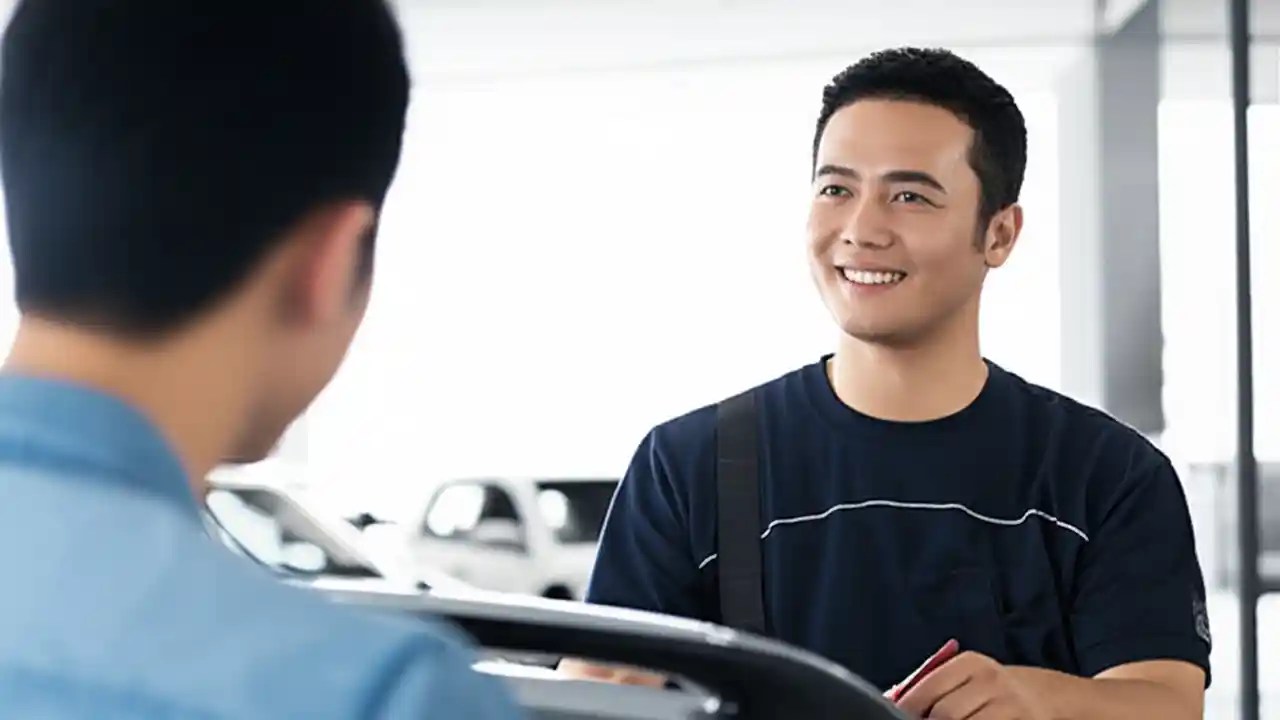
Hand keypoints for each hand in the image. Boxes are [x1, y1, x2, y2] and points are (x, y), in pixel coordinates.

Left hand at [895, 649, 1048, 719]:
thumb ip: (933, 686)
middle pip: (944, 714)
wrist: (1054, 697)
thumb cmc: (998, 689)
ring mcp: (1009, 706)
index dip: (908, 709)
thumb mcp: (970, 677)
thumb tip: (894, 699)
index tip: (895, 718)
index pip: (928, 687)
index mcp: (971, 663)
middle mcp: (991, 680)